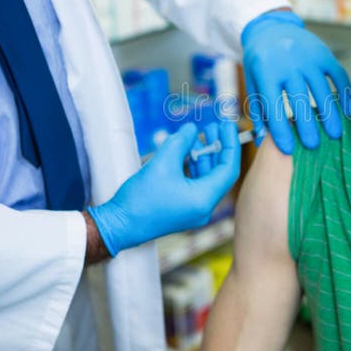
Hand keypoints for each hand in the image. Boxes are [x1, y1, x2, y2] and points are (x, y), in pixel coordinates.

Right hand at [87, 121, 240, 256]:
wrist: (119, 226)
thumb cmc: (140, 199)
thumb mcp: (162, 163)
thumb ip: (181, 142)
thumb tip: (192, 129)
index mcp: (204, 200)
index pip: (228, 169)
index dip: (230, 145)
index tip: (228, 125)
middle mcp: (204, 208)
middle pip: (219, 173)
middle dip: (217, 148)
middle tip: (213, 126)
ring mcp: (194, 210)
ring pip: (206, 178)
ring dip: (203, 156)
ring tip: (196, 135)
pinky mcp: (183, 209)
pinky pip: (195, 184)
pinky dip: (193, 167)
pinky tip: (186, 151)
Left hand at [241, 11, 350, 154]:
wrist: (270, 27)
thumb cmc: (260, 61)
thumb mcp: (252, 82)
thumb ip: (258, 110)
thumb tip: (262, 141)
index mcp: (266, 72)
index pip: (274, 107)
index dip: (281, 131)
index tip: (288, 150)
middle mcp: (288, 64)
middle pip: (300, 101)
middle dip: (308, 126)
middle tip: (314, 146)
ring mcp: (308, 57)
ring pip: (322, 90)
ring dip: (330, 115)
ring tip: (334, 134)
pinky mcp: (324, 53)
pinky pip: (338, 75)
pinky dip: (346, 93)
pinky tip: (348, 110)